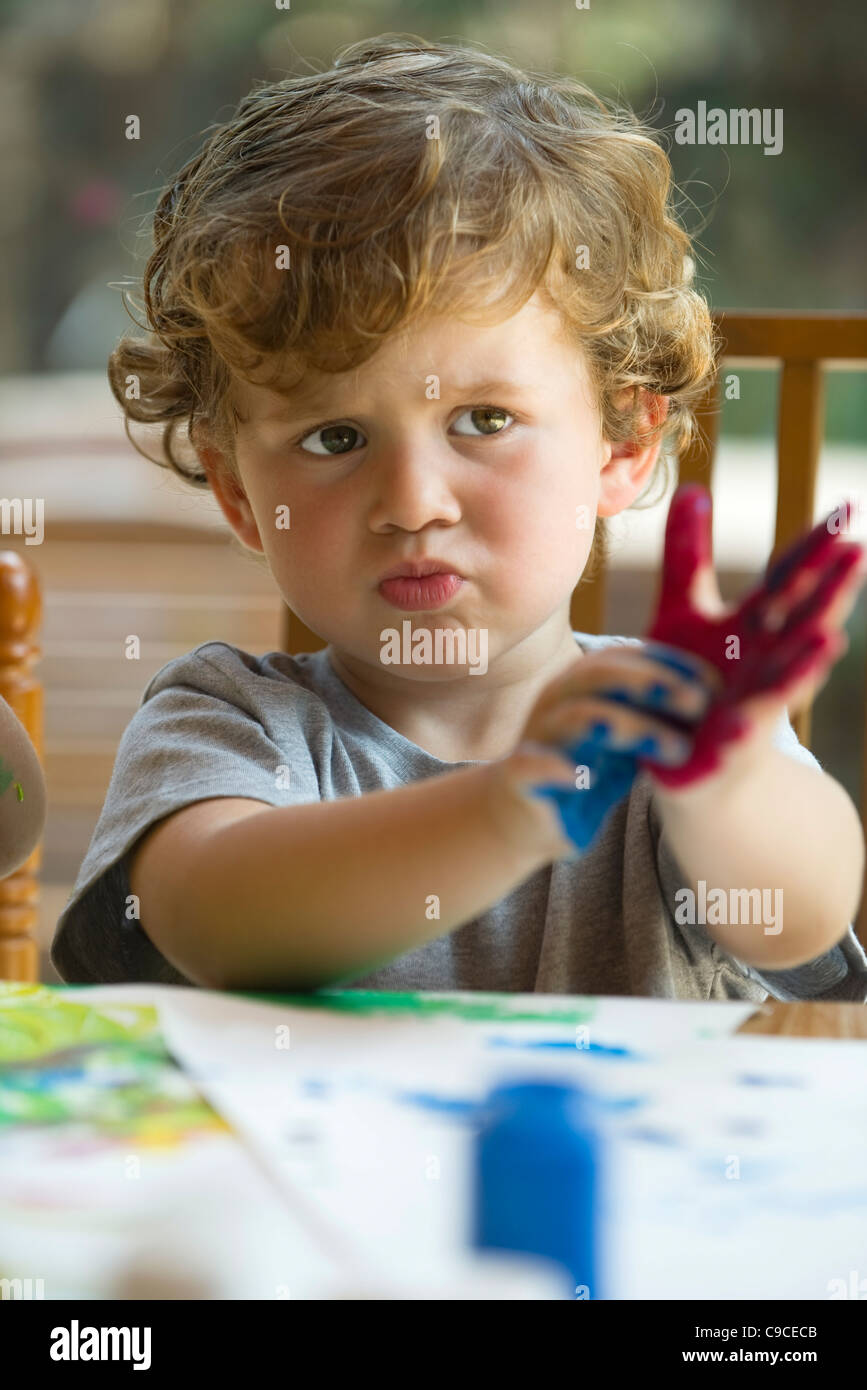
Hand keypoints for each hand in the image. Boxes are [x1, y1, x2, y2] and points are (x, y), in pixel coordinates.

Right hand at [490, 644, 713, 858]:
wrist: (530, 814)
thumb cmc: (589, 765)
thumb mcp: (631, 733)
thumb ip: (663, 714)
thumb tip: (728, 701)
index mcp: (585, 681)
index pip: (628, 656)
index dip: (672, 664)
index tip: (717, 683)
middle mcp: (559, 698)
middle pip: (602, 674)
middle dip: (654, 683)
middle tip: (700, 705)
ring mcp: (538, 734)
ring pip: (579, 717)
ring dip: (633, 728)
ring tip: (676, 751)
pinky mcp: (519, 775)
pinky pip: (530, 765)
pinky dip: (555, 769)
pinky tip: (583, 781)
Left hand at [638, 484, 866, 787]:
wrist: (680, 753)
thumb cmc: (688, 678)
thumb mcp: (681, 608)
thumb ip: (687, 553)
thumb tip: (693, 486)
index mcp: (755, 624)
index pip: (789, 577)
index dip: (814, 545)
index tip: (846, 508)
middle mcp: (766, 658)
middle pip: (801, 618)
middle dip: (829, 589)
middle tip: (857, 551)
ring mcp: (755, 698)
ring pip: (787, 675)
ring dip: (807, 657)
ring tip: (831, 636)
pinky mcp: (733, 737)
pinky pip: (749, 724)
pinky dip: (755, 720)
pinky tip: (755, 717)